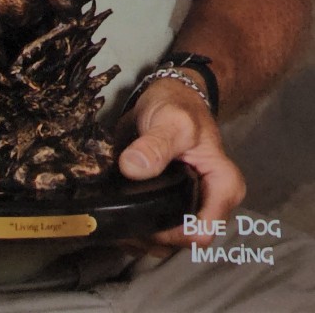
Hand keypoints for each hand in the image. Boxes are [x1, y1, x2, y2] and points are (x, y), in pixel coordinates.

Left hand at [115, 78, 244, 255]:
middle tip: (119, 215)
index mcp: (223, 187)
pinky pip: (155, 230)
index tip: (141, 214)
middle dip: (151, 236)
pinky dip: (136, 228)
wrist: (170, 98)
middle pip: (182, 241)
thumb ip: (155, 145)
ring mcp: (190, 207)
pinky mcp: (171, 206)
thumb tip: (132, 167)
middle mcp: (210, 203)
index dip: (171, 232)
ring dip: (140, 235)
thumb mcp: (171, 121)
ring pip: (166, 241)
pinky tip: (118, 214)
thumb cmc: (178, 107)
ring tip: (115, 213)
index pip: (201, 232)